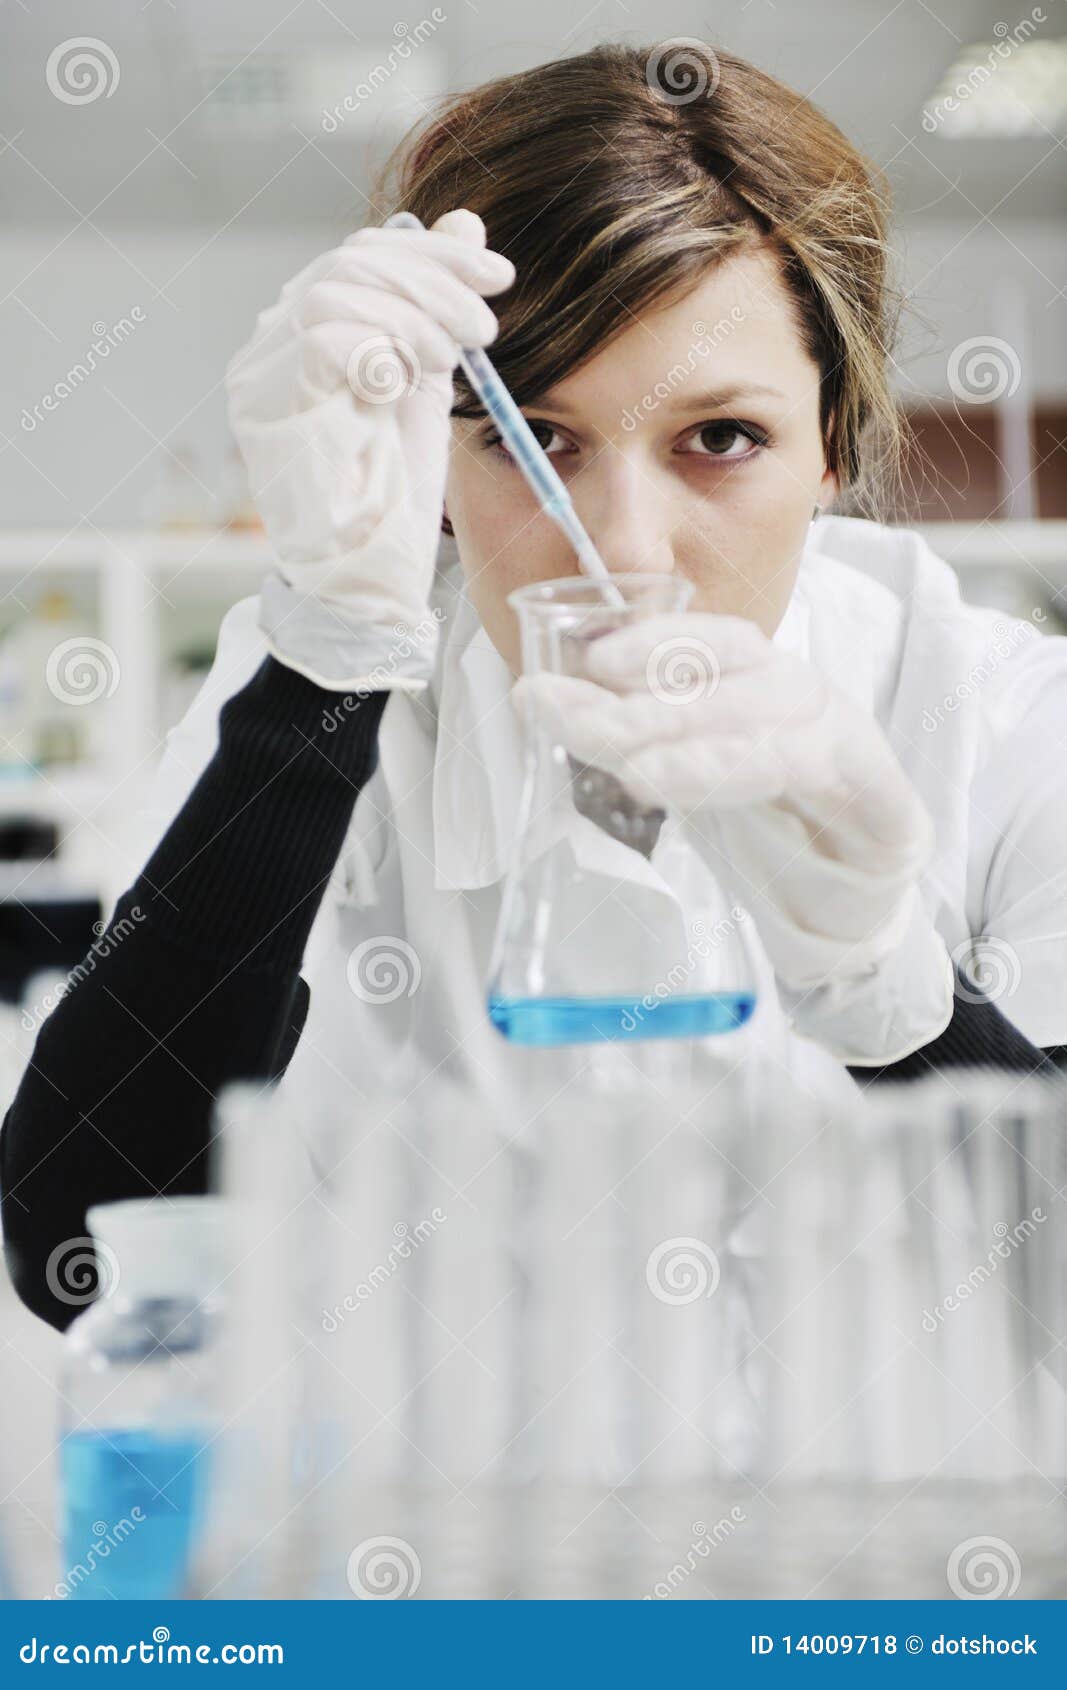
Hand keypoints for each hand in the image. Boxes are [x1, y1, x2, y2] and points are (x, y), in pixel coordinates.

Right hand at [225, 210, 514, 690]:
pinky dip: (376, 350)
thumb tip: (465, 226)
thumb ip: (435, 307)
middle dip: (432, 283)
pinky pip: (320, 342)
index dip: (434, 254)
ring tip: (450, 359)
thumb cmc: (393, 493)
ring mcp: (261, 375)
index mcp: (308, 332)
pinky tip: (402, 384)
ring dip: (411, 318)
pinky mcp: (266, 409)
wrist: (366, 577)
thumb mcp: (428, 382)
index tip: (497, 276)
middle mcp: (273, 346)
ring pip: (334, 294)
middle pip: (348, 263)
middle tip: (483, 326)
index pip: (362, 255)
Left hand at [511, 611, 953, 1061]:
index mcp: (764, 680)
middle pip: (721, 680)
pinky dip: (732, 769)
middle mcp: (804, 695)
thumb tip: (542, 700)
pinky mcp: (876, 792)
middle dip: (637, 701)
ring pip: (757, 719)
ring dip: (681, 739)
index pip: (711, 642)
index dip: (653, 642)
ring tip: (625, 768)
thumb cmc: (776, 825)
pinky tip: (674, 784)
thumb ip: (630, 741)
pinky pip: (800, 768)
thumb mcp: (692, 774)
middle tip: (563, 715)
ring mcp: (844, 737)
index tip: (588, 661)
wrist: (862, 896)